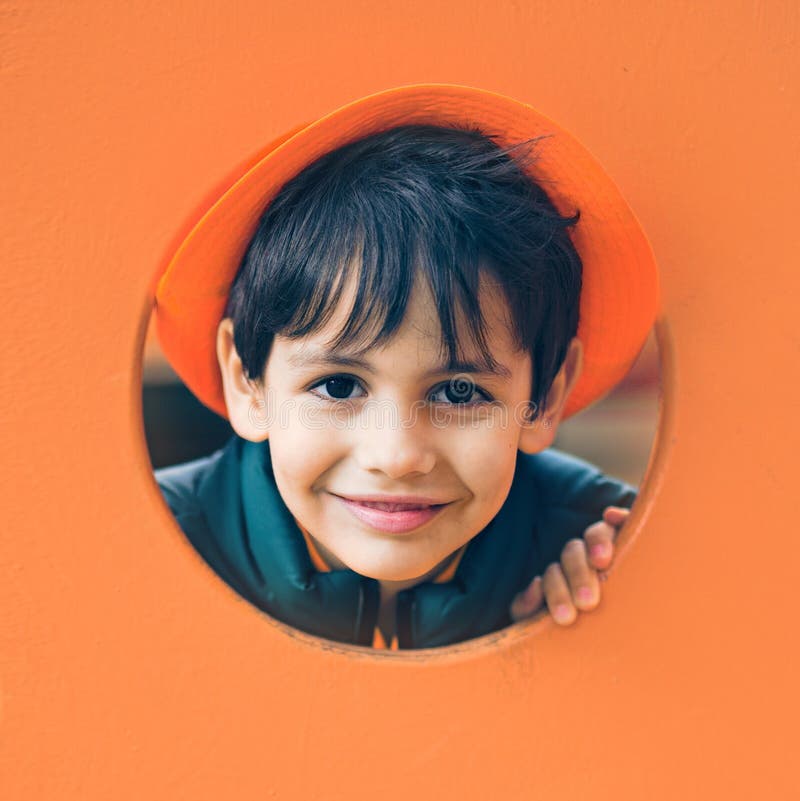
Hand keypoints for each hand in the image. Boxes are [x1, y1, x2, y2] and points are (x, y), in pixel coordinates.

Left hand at [509, 506, 629, 625]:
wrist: (641, 643)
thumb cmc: (587, 631)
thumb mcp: (552, 626)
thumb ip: (527, 611)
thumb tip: (534, 584)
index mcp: (564, 577)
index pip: (554, 575)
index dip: (555, 590)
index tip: (564, 616)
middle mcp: (584, 558)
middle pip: (574, 554)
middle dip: (578, 576)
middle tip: (586, 603)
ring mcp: (609, 547)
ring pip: (597, 534)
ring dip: (597, 543)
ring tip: (601, 562)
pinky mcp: (635, 541)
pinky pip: (624, 520)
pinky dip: (619, 515)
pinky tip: (612, 516)